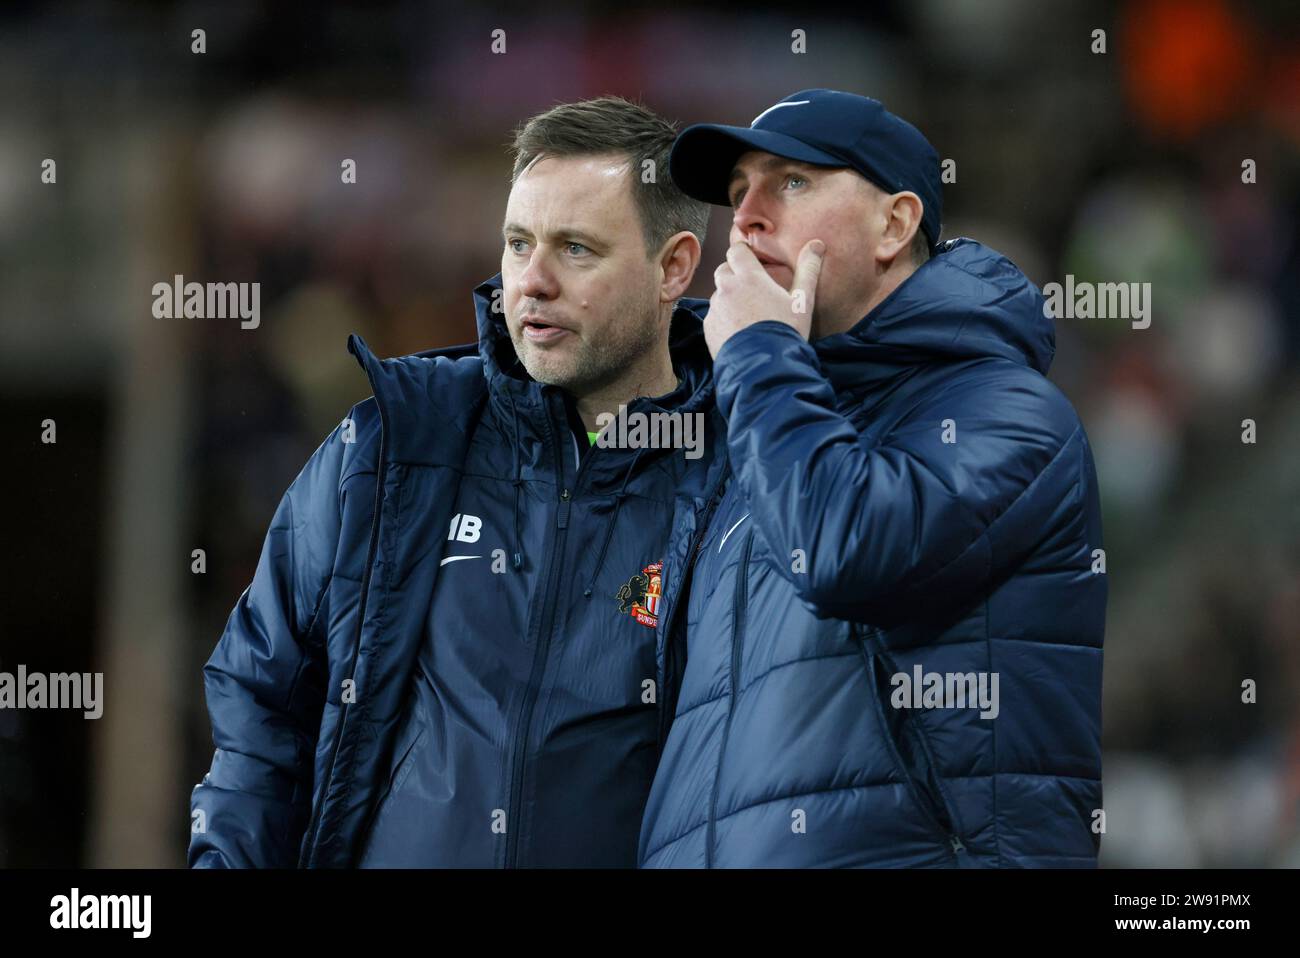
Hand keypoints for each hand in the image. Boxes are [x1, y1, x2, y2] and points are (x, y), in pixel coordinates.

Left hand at [704, 238, 824, 357]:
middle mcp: (727, 288)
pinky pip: (714, 317)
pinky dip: (724, 320)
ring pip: (719, 295)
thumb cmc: (787, 331)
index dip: (744, 254)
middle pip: (724, 270)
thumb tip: (817, 244)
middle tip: (753, 290)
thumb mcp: (803, 300)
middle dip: (735, 275)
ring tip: (749, 316)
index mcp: (749, 277)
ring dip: (729, 299)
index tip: (753, 262)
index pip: (737, 250)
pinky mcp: (709, 329)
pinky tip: (740, 332)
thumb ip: (808, 269)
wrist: (765, 369)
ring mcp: (716, 309)